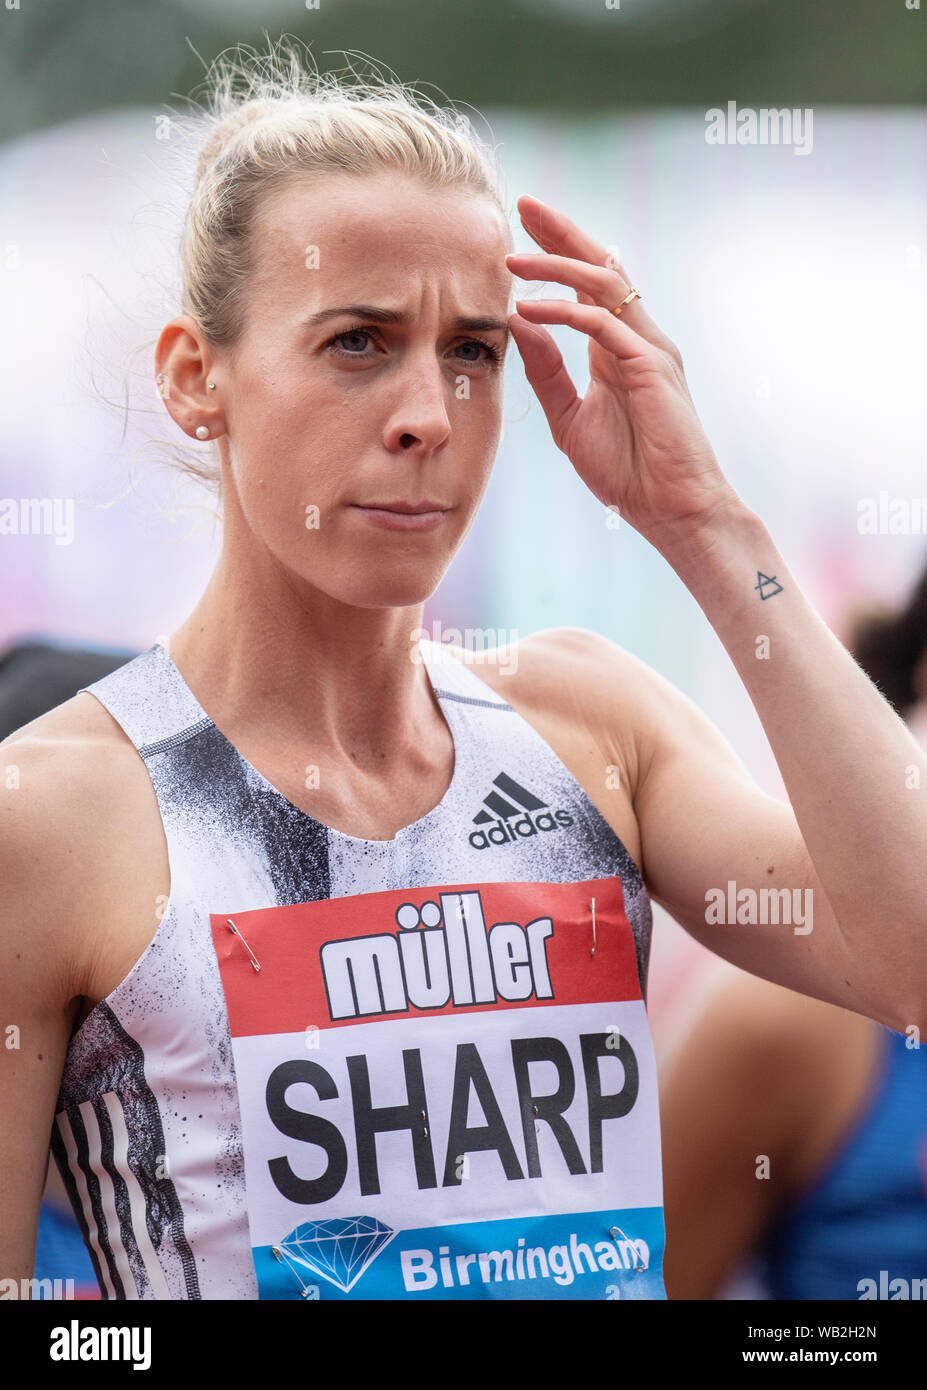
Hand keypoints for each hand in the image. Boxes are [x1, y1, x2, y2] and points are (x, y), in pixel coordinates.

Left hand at [506, 194, 740, 547]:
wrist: (672, 509)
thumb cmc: (627, 471)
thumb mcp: (570, 419)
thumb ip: (547, 371)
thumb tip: (519, 324)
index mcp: (618, 348)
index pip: (588, 284)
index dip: (557, 251)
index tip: (520, 229)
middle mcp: (638, 338)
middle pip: (600, 266)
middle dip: (561, 233)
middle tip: (523, 203)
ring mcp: (649, 348)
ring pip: (603, 284)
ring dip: (555, 266)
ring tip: (512, 259)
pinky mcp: (651, 366)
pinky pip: (602, 325)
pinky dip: (563, 313)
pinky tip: (528, 310)